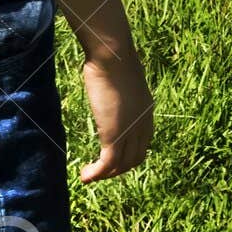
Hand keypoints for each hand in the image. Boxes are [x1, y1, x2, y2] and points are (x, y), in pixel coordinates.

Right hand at [79, 50, 153, 182]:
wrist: (113, 55)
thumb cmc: (113, 57)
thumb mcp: (122, 75)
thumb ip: (120, 85)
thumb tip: (109, 76)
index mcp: (147, 110)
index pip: (143, 142)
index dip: (130, 154)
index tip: (115, 157)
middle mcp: (143, 124)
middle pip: (135, 158)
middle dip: (119, 168)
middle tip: (101, 171)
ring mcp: (130, 131)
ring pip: (121, 164)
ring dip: (106, 174)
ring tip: (90, 176)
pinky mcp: (114, 135)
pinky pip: (107, 163)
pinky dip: (96, 173)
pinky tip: (85, 175)